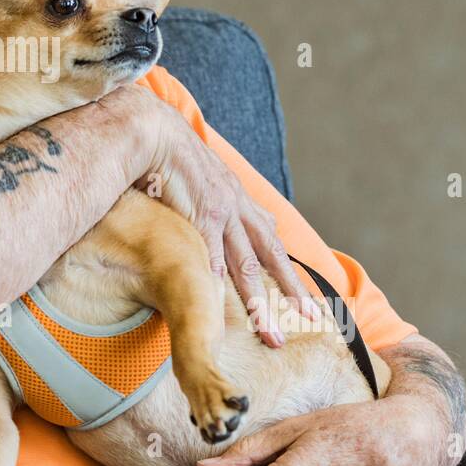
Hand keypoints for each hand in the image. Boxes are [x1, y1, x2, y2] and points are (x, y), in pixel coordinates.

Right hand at [101, 85, 319, 344]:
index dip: (290, 277)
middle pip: (270, 259)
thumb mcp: (207, 184)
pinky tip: (222, 299)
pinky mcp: (200, 212)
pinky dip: (218, 275)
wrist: (159, 134)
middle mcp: (238, 209)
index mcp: (241, 204)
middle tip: (305, 324)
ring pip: (246, 264)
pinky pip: (211, 250)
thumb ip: (220, 207)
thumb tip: (225, 231)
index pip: (272, 246)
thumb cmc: (175, 161)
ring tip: (268, 330)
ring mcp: (221, 212)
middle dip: (289, 295)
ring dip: (258, 301)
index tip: (306, 306)